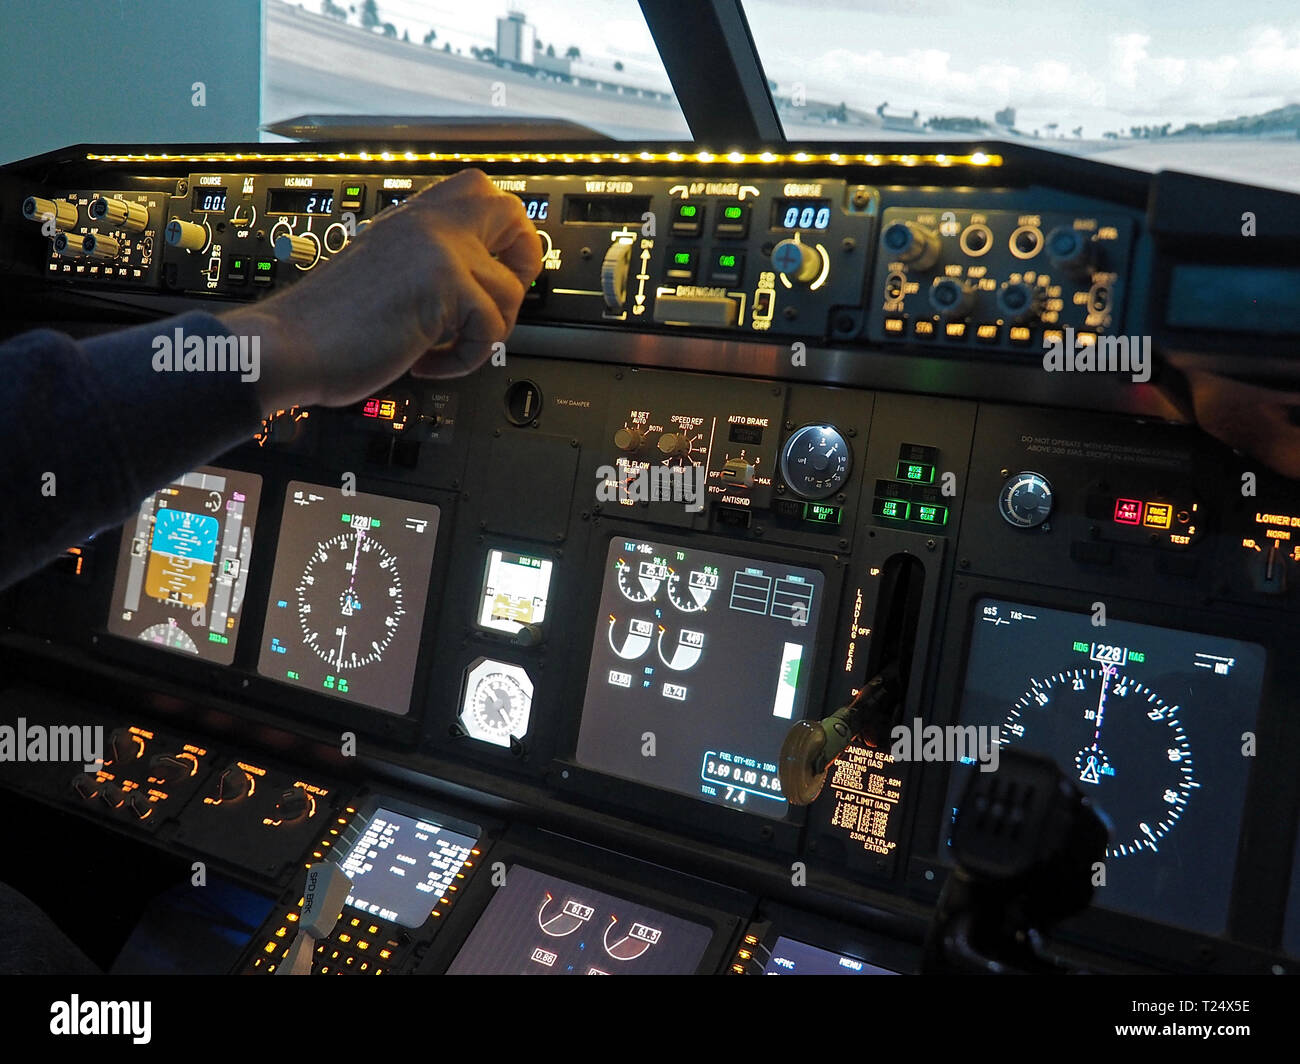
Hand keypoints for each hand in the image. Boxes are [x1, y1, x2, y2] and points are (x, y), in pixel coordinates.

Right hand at [221, 169, 541, 413]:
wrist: (290, 345)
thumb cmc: (326, 325)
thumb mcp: (382, 274)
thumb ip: (422, 266)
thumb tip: (474, 285)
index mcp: (411, 218)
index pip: (478, 192)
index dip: (503, 233)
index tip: (496, 271)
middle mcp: (427, 223)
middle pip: (510, 211)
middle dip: (523, 261)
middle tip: (496, 301)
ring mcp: (438, 247)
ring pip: (510, 290)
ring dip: (484, 334)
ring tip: (442, 348)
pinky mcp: (445, 283)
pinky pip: (491, 330)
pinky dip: (464, 360)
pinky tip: (427, 362)